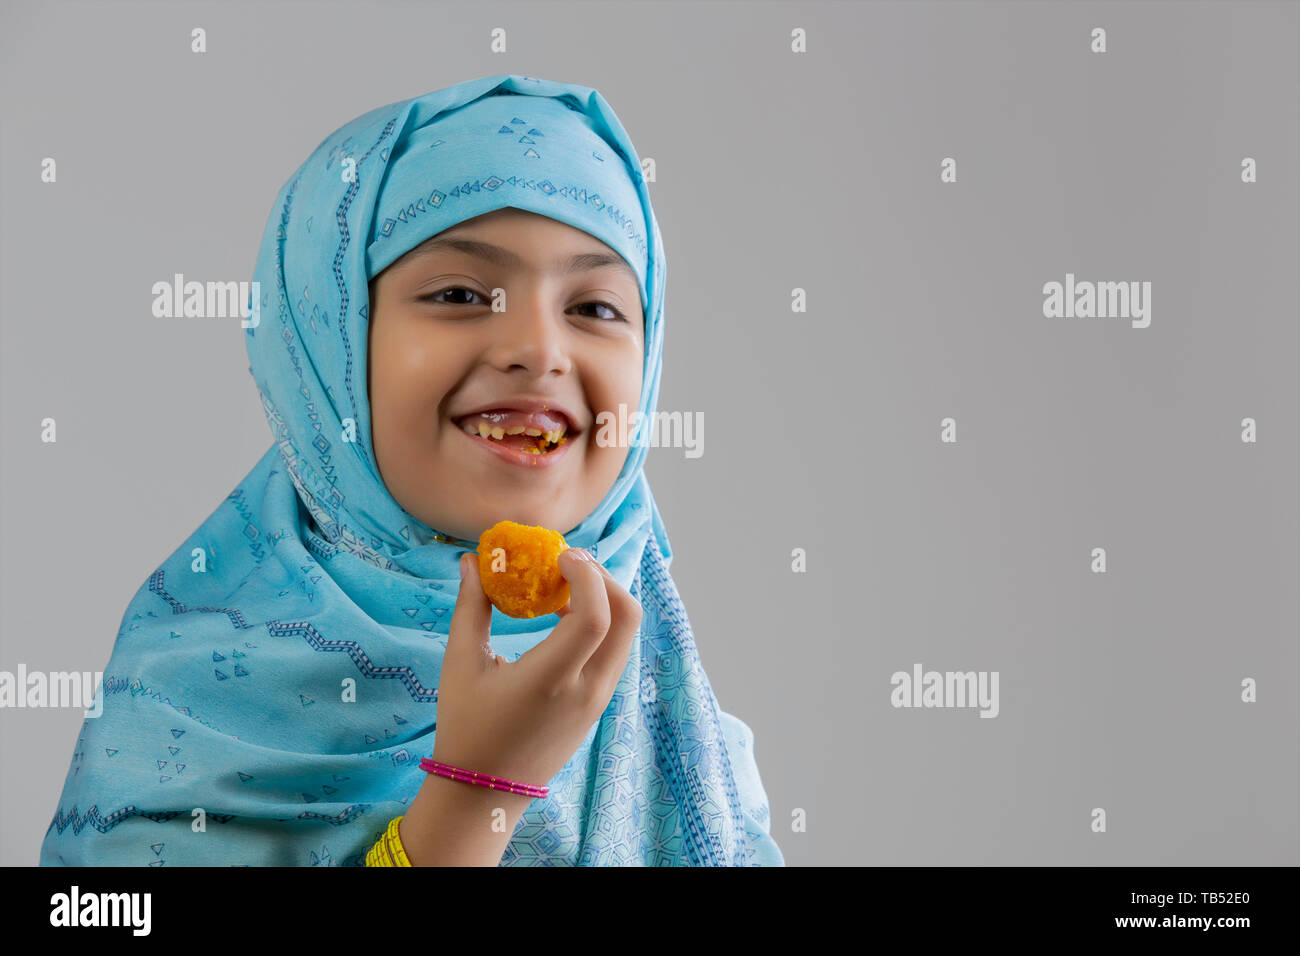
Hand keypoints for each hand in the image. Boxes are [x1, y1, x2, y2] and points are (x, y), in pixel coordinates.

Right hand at [431, 548, 640, 790]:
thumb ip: (471, 607)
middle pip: (627, 618)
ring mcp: (598, 699)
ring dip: (603, 598)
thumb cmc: (466, 726)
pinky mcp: (599, 704)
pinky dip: (601, 622)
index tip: (558, 556)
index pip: (595, 617)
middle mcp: (586, 690)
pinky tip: (563, 615)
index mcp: (551, 680)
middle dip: (604, 578)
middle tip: (568, 563)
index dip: (586, 575)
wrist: (485, 792)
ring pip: (626, 633)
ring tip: (562, 587)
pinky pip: (615, 650)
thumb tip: (471, 560)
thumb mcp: (461, 664)